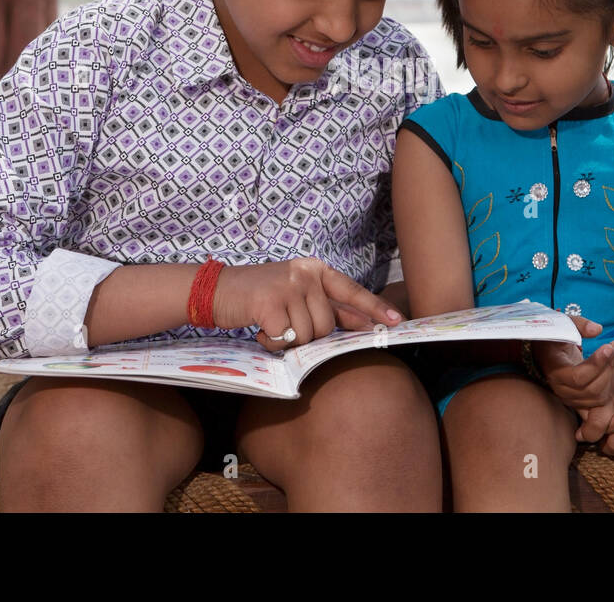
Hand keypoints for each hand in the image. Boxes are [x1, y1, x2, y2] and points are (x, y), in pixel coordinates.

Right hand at [211, 257, 405, 350]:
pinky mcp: (270, 303)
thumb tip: (364, 324)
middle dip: (309, 336)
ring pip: (309, 335)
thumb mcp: (296, 293)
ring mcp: (288, 286)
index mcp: (315, 269)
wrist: (215, 290)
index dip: (375, 309)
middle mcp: (305, 274)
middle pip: (327, 325)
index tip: (397, 322)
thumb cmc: (260, 296)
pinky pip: (286, 340)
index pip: (351, 291)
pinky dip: (272, 343)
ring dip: (289, 341)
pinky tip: (260, 329)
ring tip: (271, 324)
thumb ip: (327, 306)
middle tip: (285, 325)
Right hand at [534, 316, 613, 408]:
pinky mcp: (579, 401)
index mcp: (553, 369)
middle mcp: (559, 387)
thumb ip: (579, 324)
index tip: (608, 348)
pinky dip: (610, 388)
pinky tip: (611, 368)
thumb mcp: (563, 323)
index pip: (577, 377)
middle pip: (591, 389)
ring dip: (610, 374)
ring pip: (598, 397)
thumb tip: (597, 330)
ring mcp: (569, 397)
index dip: (596, 365)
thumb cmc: (555, 334)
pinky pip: (599, 404)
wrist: (546, 349)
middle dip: (607, 367)